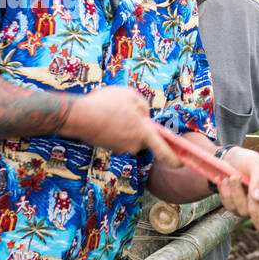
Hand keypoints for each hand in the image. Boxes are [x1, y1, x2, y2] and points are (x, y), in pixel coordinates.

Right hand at [62, 86, 181, 165]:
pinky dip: (112, 128)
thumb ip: (143, 106)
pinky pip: (116, 136)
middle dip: (138, 127)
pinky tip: (102, 117)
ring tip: (110, 111)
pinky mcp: (108, 147)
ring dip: (123, 125)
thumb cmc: (106, 103)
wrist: (79, 116)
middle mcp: (134, 144)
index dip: (173, 158)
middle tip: (125, 111)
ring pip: (128, 136)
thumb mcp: (131, 95)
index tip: (180, 164)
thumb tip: (145, 116)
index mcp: (144, 132)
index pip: (163, 150)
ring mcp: (120, 147)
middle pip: (143, 138)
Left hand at [216, 147, 258, 233]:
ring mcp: (249, 208)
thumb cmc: (250, 160)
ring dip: (237, 192)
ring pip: (243, 212)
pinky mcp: (235, 207)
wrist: (232, 158)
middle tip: (249, 190)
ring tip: (234, 176)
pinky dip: (227, 192)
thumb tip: (258, 198)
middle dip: (254, 209)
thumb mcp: (257, 164)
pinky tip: (227, 180)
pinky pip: (229, 206)